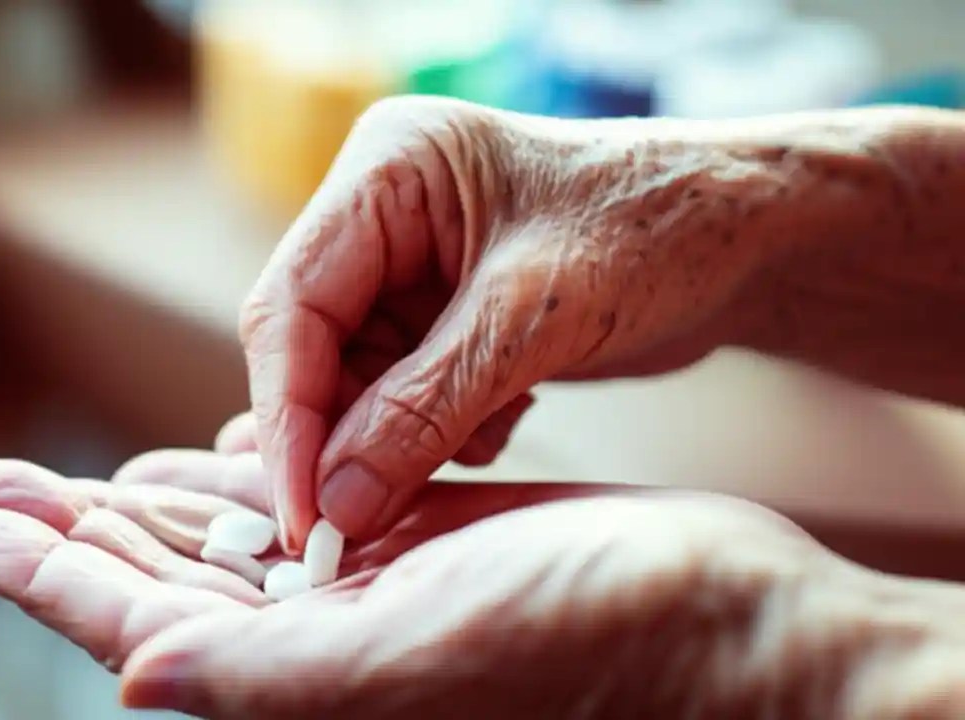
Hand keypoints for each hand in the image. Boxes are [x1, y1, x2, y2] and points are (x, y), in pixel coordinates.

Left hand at [0, 450, 964, 717]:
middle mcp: (314, 640)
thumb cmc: (586, 644)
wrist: (714, 614)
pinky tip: (180, 467)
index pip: (135, 621)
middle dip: (65, 534)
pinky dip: (228, 483)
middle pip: (155, 580)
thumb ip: (266, 681)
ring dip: (129, 507)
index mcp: (298, 677)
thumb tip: (133, 679)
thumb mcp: (412, 661)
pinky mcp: (406, 538)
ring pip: (212, 541)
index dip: (41, 575)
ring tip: (54, 480)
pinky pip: (289, 505)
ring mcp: (359, 586)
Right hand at [240, 95, 815, 549]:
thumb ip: (421, 413)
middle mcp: (383, 212)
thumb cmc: (660, 231)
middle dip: (336, 437)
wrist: (752, 237)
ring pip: (354, 381)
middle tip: (350, 525)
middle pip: (311, 346)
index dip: (288, 413)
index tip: (300, 510)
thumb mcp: (534, 321)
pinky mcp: (443, 313)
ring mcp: (411, 265)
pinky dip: (434, 430)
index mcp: (387, 168)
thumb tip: (332, 506)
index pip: (293, 303)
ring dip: (395, 438)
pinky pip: (399, 393)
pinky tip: (501, 422)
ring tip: (481, 436)